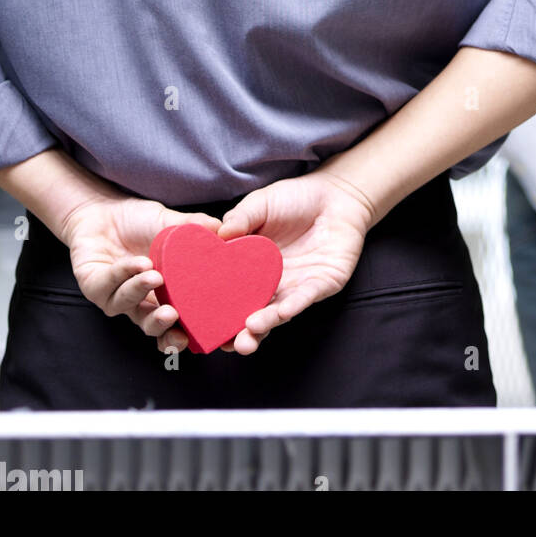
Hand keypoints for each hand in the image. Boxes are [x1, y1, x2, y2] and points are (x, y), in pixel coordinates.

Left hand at [59, 195, 222, 343]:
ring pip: (128, 307)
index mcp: (164, 296)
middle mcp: (140, 304)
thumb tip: (229, 230)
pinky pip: (108, 285)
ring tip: (156, 276)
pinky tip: (139, 262)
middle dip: (163, 328)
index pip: (180, 324)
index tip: (207, 335)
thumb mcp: (173, 224)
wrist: (105, 209)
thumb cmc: (140, 222)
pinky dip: (125, 273)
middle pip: (153, 329)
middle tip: (173, 316)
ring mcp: (115, 298)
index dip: (191, 334)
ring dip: (141, 292)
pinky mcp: (93, 286)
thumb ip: (199, 229)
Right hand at [156, 166, 374, 356]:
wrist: (335, 192)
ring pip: (279, 314)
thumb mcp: (260, 204)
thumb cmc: (295, 198)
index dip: (218, 313)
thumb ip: (240, 218)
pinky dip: (293, 305)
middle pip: (254, 316)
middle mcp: (273, 284)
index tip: (200, 325)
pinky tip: (282, 311)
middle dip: (241, 334)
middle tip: (227, 344)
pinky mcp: (323, 283)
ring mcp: (298, 286)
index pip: (232, 298)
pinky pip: (306, 298)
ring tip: (248, 331)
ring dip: (265, 325)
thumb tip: (217, 235)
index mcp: (252, 270)